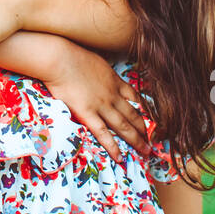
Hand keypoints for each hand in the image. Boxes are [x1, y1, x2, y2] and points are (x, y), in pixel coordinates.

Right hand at [42, 40, 151, 160]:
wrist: (60, 59)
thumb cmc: (74, 56)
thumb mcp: (97, 61)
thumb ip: (104, 72)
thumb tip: (105, 74)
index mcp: (115, 81)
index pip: (136, 98)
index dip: (145, 110)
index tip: (152, 119)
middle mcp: (113, 95)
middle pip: (134, 114)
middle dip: (145, 129)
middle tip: (154, 141)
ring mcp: (102, 105)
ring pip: (124, 126)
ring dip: (136, 140)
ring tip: (145, 151)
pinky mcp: (87, 114)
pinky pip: (103, 134)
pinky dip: (113, 147)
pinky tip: (120, 157)